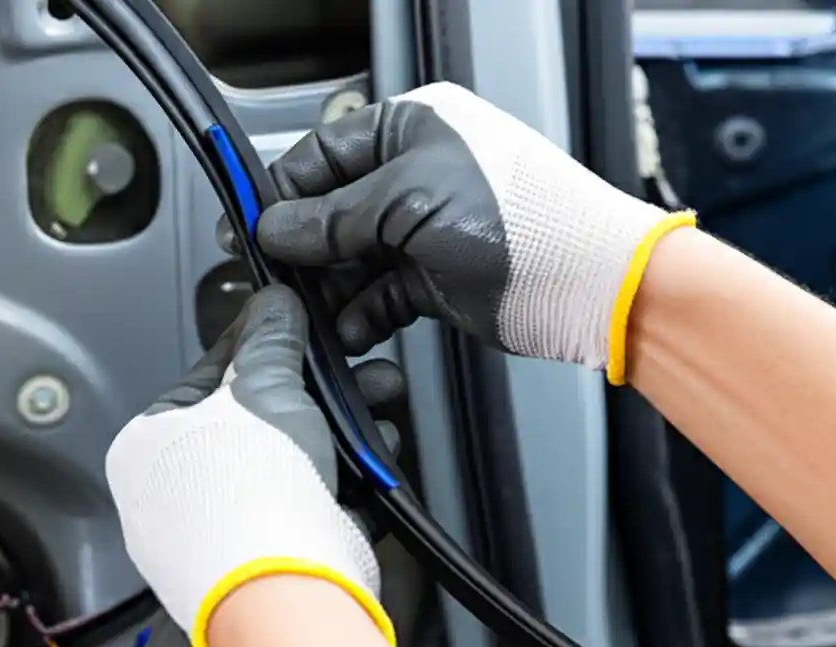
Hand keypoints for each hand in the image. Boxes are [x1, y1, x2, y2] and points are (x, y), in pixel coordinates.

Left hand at [105, 285, 399, 646]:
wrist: (286, 593)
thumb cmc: (246, 491)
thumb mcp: (261, 386)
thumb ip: (270, 339)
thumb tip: (274, 305)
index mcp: (150, 447)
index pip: (206, 376)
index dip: (257, 343)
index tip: (290, 322)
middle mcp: (180, 492)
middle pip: (259, 418)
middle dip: (318, 388)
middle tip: (352, 366)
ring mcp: (229, 530)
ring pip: (295, 461)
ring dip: (345, 427)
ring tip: (379, 401)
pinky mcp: (278, 559)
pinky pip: (317, 504)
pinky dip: (351, 479)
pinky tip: (377, 456)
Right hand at [220, 82, 693, 378]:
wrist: (589, 284)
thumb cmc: (518, 219)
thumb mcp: (409, 201)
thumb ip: (333, 216)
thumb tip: (271, 227)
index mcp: (411, 127)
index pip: (321, 154)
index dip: (281, 193)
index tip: (246, 230)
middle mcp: (414, 173)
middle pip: (331, 210)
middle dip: (303, 248)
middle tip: (274, 281)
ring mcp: (423, 227)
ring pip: (350, 257)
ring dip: (328, 288)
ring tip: (312, 314)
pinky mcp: (433, 276)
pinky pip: (378, 294)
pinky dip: (361, 314)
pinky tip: (350, 331)